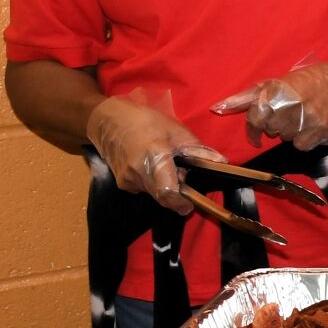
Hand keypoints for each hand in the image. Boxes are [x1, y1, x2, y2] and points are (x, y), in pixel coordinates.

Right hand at [85, 94, 222, 212]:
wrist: (107, 121)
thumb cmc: (144, 121)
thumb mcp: (176, 131)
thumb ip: (198, 150)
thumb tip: (221, 162)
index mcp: (154, 158)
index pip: (168, 192)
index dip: (181, 203)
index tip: (190, 206)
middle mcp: (138, 174)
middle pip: (163, 196)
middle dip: (177, 192)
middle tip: (181, 173)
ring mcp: (128, 181)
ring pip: (155, 193)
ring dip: (165, 185)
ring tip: (166, 164)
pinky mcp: (122, 184)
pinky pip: (145, 189)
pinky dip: (154, 182)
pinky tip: (152, 165)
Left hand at [213, 59, 327, 150]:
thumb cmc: (309, 79)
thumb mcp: (275, 82)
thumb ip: (246, 97)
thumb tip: (216, 108)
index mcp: (276, 90)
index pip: (255, 118)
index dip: (254, 130)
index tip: (256, 137)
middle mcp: (289, 104)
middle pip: (271, 130)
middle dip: (277, 125)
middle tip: (291, 113)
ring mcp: (306, 117)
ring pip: (286, 138)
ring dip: (292, 132)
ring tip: (303, 117)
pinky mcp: (321, 128)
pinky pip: (301, 145)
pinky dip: (306, 139)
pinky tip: (312, 125)